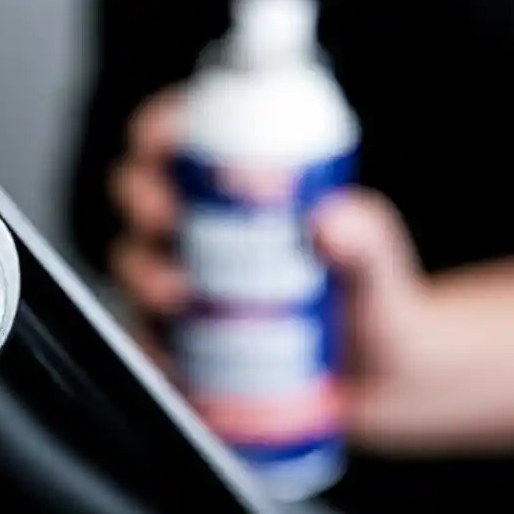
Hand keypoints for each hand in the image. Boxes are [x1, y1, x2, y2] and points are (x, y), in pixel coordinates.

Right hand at [108, 86, 432, 450]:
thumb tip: (330, 222)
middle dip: (144, 198)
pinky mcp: (176, 341)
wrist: (380, 384)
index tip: (176, 143)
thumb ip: (367, 240)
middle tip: (170, 218)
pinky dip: (151, 339)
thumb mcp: (379, 270)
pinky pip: (145, 335)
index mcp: (238, 186)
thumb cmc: (376, 306)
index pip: (181, 136)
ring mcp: (180, 283)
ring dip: (143, 270)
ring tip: (179, 292)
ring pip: (133, 260)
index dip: (163, 129)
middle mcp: (197, 228)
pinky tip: (174, 348)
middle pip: (140, 192)